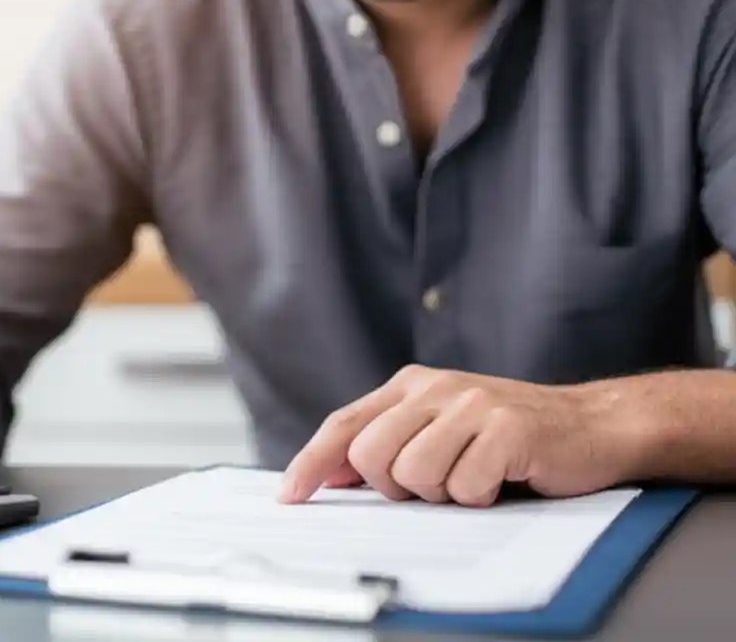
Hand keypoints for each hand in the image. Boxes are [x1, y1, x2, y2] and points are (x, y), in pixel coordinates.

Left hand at [279, 365, 633, 506]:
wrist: (593, 425)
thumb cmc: (510, 437)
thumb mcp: (440, 430)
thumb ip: (388, 443)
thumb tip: (330, 474)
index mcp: (411, 387)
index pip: (344, 424)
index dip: (312, 461)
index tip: (290, 495)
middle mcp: (436, 388)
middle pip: (371, 455)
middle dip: (395, 487)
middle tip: (436, 485)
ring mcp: (472, 404)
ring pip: (414, 473)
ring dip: (442, 493)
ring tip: (473, 477)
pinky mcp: (508, 427)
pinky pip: (465, 486)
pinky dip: (481, 496)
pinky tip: (502, 479)